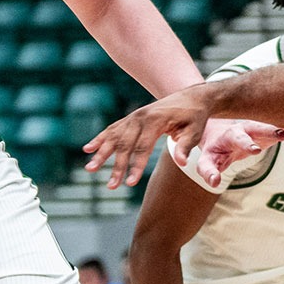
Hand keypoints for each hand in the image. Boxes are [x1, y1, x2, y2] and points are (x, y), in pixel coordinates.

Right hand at [84, 90, 218, 188]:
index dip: (136, 166)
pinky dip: (100, 139)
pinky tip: (87, 149)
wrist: (191, 98)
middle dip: (116, 166)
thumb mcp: (196, 130)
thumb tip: (182, 163)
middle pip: (124, 144)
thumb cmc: (195, 117)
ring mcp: (133, 117)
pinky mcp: (130, 119)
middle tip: (111, 186)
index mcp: (155, 120)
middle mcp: (140, 117)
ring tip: (89, 169)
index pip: (142, 147)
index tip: (130, 183)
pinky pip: (112, 129)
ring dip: (101, 154)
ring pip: (114, 137)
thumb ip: (186, 146)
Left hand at [184, 119, 283, 185]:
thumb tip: (214, 182)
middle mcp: (244, 128)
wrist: (217, 130)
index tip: (255, 150)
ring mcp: (257, 128)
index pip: (237, 139)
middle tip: (282, 135)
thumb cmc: (214, 150)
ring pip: (271, 125)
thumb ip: (209, 172)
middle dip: (268, 131)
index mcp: (229, 136)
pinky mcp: (266, 130)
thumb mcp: (207, 161)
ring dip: (283, 128)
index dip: (246, 144)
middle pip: (256, 128)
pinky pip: (280, 128)